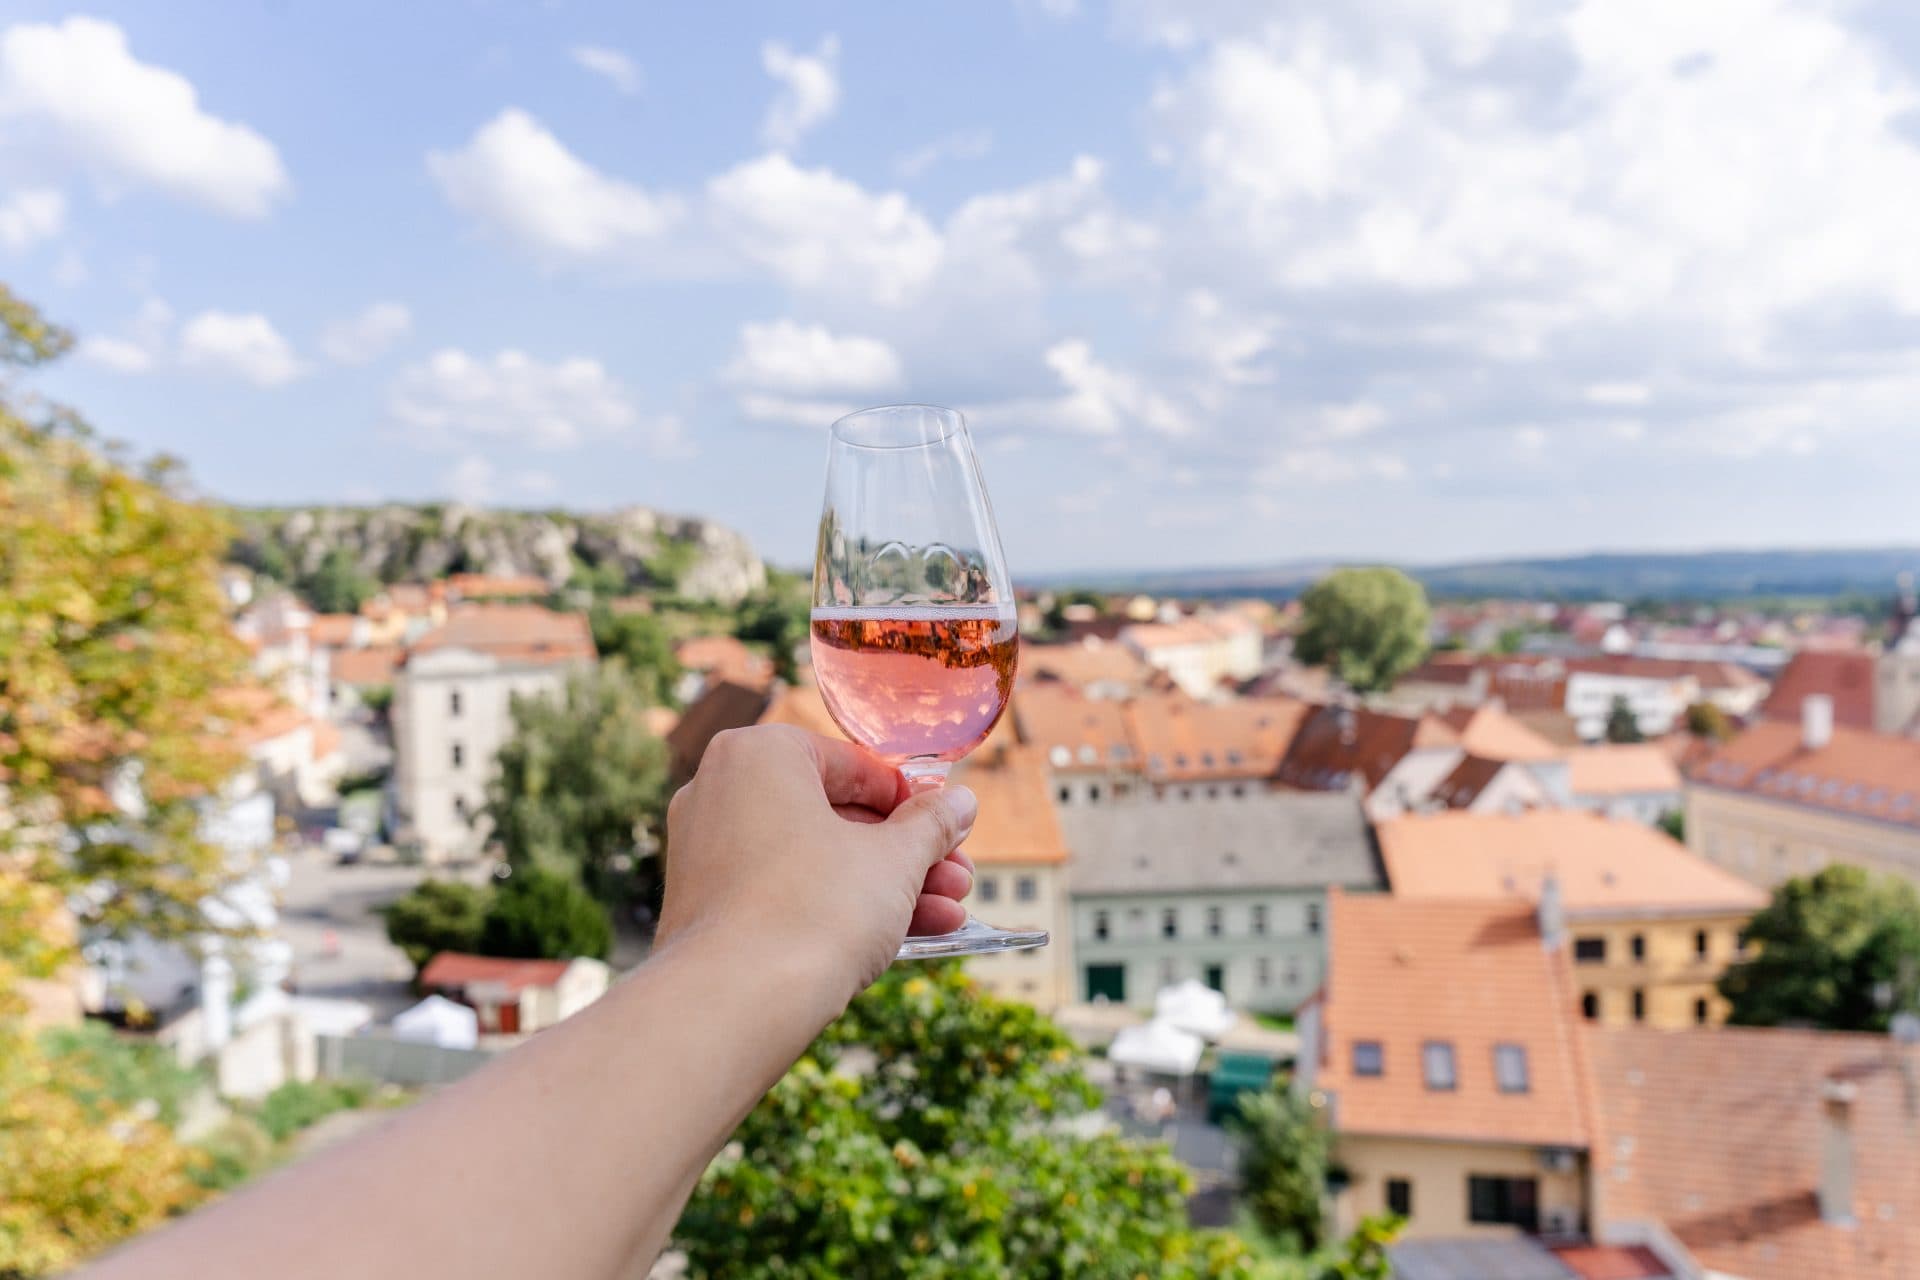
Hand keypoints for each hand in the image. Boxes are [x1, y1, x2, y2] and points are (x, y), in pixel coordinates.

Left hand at [657, 726, 976, 1001]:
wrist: (736, 1005)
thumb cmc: (815, 910)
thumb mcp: (895, 859)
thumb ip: (932, 823)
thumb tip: (959, 802)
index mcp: (760, 755)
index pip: (853, 764)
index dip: (912, 800)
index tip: (949, 826)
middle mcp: (721, 792)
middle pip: (836, 816)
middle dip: (907, 853)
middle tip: (958, 877)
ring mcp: (708, 853)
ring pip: (815, 860)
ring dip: (887, 886)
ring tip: (949, 915)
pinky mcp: (709, 909)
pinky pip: (786, 894)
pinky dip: (839, 909)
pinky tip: (906, 937)